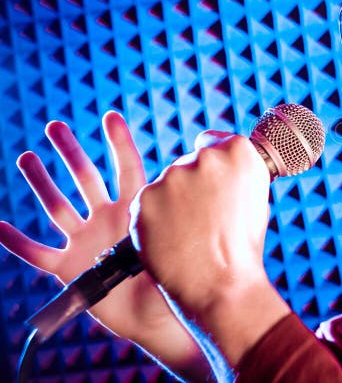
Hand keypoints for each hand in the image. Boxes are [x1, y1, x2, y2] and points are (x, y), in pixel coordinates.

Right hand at [0, 113, 208, 377]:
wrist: (167, 315)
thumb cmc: (183, 276)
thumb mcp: (190, 234)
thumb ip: (202, 205)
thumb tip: (231, 168)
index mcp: (137, 207)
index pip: (126, 166)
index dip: (118, 142)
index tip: (112, 116)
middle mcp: (107, 218)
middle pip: (85, 178)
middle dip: (70, 151)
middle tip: (56, 126)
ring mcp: (85, 241)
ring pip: (57, 205)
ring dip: (41, 183)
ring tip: (27, 159)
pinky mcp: (68, 268)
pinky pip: (36, 252)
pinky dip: (15, 240)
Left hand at [131, 131, 289, 371]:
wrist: (221, 286)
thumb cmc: (242, 247)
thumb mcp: (255, 199)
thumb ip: (234, 173)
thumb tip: (218, 164)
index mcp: (238, 153)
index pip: (214, 142)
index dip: (215, 165)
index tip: (217, 183)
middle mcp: (204, 158)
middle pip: (190, 162)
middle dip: (194, 185)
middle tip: (205, 217)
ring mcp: (172, 177)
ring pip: (168, 184)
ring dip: (174, 202)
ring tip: (190, 233)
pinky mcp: (144, 199)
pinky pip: (147, 203)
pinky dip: (155, 218)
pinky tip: (172, 238)